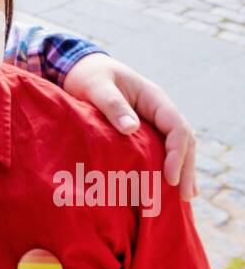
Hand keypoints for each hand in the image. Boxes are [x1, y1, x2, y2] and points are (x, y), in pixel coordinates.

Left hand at [62, 53, 196, 199]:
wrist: (81, 69)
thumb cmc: (89, 76)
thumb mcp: (97, 87)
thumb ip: (112, 105)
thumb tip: (131, 128)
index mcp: (154, 98)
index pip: (177, 128)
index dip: (177, 154)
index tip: (170, 178)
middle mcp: (159, 111)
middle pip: (184, 141)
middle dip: (186, 168)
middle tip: (185, 197)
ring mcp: (154, 122)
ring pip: (177, 147)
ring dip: (183, 171)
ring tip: (185, 199)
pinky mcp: (144, 132)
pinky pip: (162, 150)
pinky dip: (169, 167)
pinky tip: (169, 187)